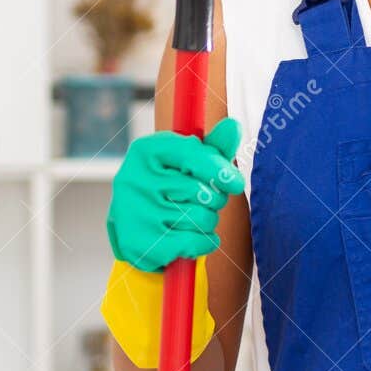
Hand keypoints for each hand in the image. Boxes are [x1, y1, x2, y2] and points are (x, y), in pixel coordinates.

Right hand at [106, 120, 243, 271]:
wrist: (138, 231)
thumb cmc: (170, 190)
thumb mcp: (188, 163)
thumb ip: (213, 147)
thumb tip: (233, 126)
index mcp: (145, 151)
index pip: (191, 154)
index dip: (219, 169)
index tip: (236, 183)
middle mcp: (134, 179)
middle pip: (202, 192)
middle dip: (214, 200)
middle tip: (201, 202)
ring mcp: (135, 212)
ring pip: (202, 218)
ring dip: (208, 223)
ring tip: (191, 220)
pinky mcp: (140, 244)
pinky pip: (195, 242)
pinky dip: (202, 244)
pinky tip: (189, 240)